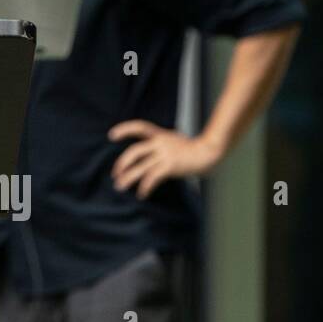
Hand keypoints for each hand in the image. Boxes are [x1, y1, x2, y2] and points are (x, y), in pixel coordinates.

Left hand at [108, 120, 223, 198]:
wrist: (211, 152)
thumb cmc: (196, 149)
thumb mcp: (176, 140)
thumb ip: (163, 143)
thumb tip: (152, 151)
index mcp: (161, 135)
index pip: (140, 127)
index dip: (124, 129)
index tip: (111, 135)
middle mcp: (160, 143)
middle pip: (134, 151)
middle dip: (122, 163)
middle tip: (115, 174)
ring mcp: (165, 154)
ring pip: (141, 167)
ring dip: (128, 178)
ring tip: (119, 187)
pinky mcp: (170, 166)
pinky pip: (152, 178)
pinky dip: (145, 187)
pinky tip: (142, 194)